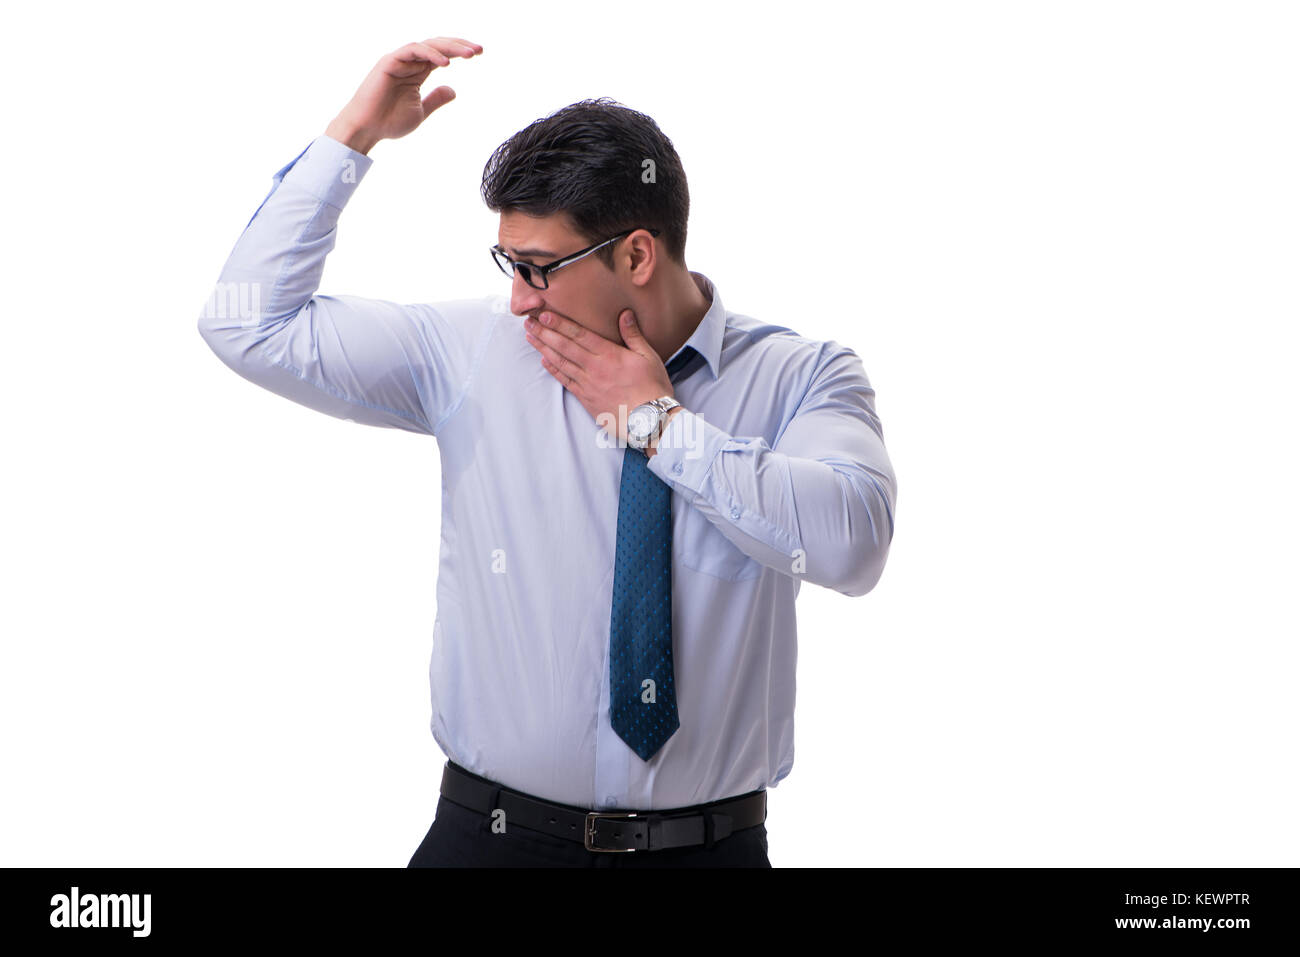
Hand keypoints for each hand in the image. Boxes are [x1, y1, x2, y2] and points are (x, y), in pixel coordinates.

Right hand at [324, 37, 482, 153]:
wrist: (367, 129)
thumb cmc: (389, 122)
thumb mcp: (421, 111)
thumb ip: (436, 99)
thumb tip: (454, 90)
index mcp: (418, 72)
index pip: (442, 55)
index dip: (460, 51)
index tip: (479, 53)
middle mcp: (410, 63)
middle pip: (438, 46)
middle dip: (460, 46)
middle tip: (479, 50)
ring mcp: (399, 61)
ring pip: (427, 45)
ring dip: (449, 48)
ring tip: (469, 54)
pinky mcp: (389, 63)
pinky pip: (412, 51)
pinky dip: (429, 54)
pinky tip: (445, 63)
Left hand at [525, 308, 673, 447]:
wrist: (650, 420)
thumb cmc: (653, 388)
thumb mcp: (648, 356)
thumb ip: (633, 335)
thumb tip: (625, 314)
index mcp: (609, 355)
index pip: (580, 335)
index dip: (560, 324)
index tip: (545, 315)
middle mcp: (594, 368)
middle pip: (565, 347)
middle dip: (545, 333)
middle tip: (528, 322)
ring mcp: (588, 384)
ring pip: (561, 363)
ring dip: (544, 348)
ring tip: (530, 337)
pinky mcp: (586, 399)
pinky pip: (566, 381)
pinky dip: (554, 370)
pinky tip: (544, 361)